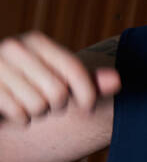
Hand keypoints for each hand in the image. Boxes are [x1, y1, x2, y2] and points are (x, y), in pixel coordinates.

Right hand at [0, 31, 119, 123]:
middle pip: (58, 91)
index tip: (88, 106)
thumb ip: (90, 81)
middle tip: (49, 103)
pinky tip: (16, 111)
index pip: (74, 69)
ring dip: (39, 114)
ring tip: (31, 104)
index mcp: (37, 42)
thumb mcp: (62, 80)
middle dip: (58, 106)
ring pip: (38, 105)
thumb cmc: (34, 87)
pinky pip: (18, 113)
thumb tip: (117, 79)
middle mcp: (14, 47)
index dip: (88, 94)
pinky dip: (22, 119)